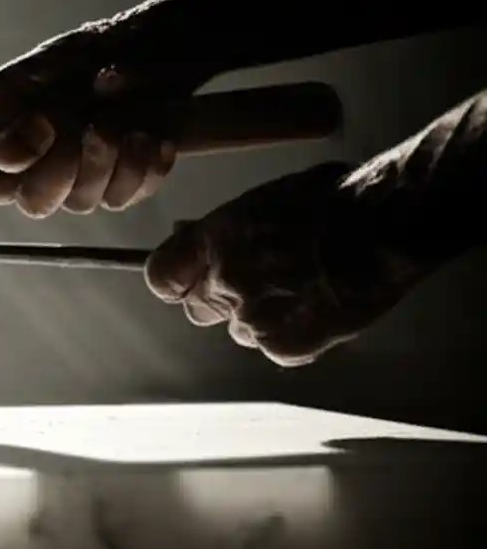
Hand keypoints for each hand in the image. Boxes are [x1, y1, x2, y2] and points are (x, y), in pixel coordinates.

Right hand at [0, 23, 212, 217]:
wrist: (146, 49)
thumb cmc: (86, 55)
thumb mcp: (41, 71)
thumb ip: (17, 112)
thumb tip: (3, 158)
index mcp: (3, 140)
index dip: (9, 168)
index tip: (44, 126)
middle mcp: (35, 169)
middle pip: (35, 202)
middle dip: (65, 170)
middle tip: (94, 129)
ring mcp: (77, 182)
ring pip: (82, 202)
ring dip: (109, 165)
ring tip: (131, 129)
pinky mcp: (118, 186)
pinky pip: (125, 197)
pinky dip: (143, 169)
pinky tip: (153, 139)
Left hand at [143, 162, 432, 366]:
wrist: (387, 226)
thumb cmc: (336, 200)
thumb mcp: (266, 198)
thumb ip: (225, 227)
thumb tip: (192, 233)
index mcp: (215, 239)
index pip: (161, 275)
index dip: (176, 281)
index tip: (186, 281)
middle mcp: (225, 280)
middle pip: (198, 308)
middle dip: (220, 300)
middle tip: (262, 284)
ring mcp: (254, 316)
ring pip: (240, 331)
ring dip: (263, 319)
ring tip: (305, 292)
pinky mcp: (286, 345)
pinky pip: (277, 350)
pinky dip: (296, 337)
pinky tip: (322, 309)